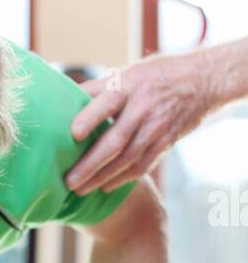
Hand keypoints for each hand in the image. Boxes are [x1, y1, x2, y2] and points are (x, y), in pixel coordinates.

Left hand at [66, 51, 213, 194]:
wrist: (202, 80)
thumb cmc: (153, 76)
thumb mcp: (126, 73)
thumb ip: (96, 89)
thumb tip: (60, 99)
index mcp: (129, 85)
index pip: (107, 102)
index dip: (90, 117)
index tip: (73, 134)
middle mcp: (143, 107)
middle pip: (115, 141)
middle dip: (90, 164)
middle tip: (69, 181)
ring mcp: (157, 127)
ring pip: (127, 159)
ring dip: (102, 177)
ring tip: (80, 190)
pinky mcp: (167, 142)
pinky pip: (143, 165)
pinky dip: (123, 179)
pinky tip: (105, 187)